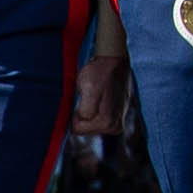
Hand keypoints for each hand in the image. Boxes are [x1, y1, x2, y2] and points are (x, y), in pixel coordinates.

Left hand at [70, 34, 122, 148]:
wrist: (113, 63)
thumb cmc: (99, 73)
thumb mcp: (87, 88)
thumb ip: (85, 111)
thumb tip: (80, 124)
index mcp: (107, 122)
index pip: (77, 129)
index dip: (75, 113)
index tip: (83, 98)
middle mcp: (114, 126)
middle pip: (85, 129)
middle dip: (82, 113)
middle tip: (88, 97)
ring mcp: (117, 123)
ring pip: (90, 125)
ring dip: (88, 111)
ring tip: (94, 96)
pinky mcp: (117, 118)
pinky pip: (96, 121)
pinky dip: (94, 110)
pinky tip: (99, 99)